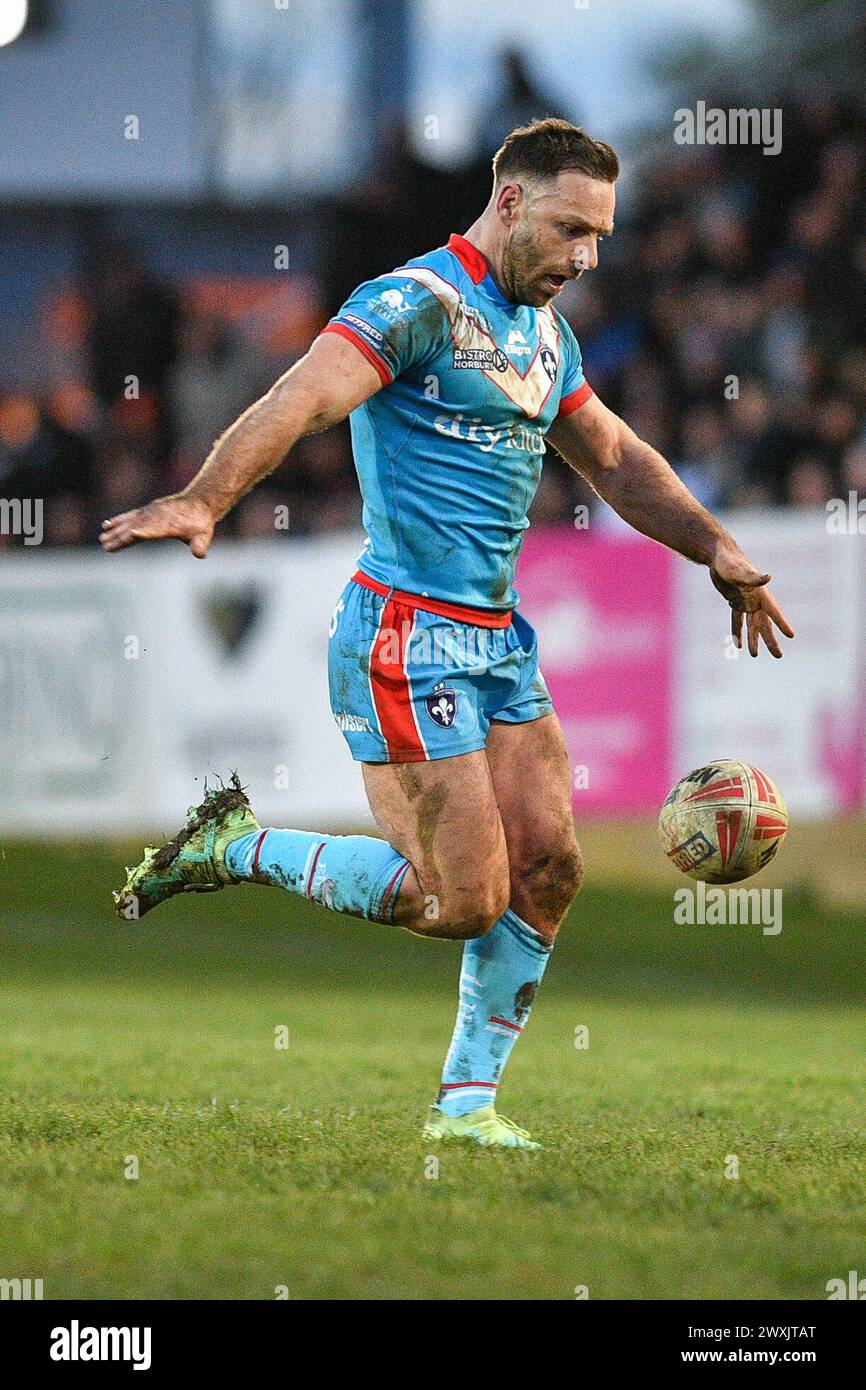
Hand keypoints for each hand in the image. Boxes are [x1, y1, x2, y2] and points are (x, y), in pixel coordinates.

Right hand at [100, 495, 215, 557]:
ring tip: (102, 539)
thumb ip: (200, 545)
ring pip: (129, 522)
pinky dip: (118, 520)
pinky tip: (107, 525)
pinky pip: (130, 516)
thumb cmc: (201, 523)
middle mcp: (156, 517)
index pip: (152, 530)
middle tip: (106, 545)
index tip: (130, 535)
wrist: (199, 503)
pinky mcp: (147, 510)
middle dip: (121, 537)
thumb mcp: (204, 535)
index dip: (142, 533)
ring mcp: (150, 512)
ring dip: (115, 530)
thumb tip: (199, 554)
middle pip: (135, 528)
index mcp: (168, 525)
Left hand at [709, 544, 794, 657]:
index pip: (774, 612)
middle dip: (771, 640)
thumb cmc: (729, 561)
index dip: (782, 623)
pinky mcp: (735, 601)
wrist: (718, 555)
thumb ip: (753, 577)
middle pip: (764, 624)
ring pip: (751, 625)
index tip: (791, 635)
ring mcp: (746, 601)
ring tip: (754, 655)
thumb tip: (768, 577)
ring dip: (753, 640)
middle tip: (778, 656)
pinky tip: (738, 645)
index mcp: (760, 593)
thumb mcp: (739, 570)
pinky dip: (738, 631)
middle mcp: (755, 599)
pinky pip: (737, 620)